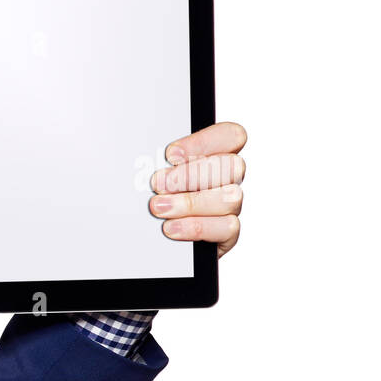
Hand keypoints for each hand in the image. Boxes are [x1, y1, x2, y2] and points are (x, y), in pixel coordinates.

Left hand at [149, 121, 247, 257]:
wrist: (149, 244)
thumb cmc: (153, 202)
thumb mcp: (153, 178)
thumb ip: (157, 164)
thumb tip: (148, 159)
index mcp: (215, 156)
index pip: (231, 136)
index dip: (203, 142)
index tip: (170, 155)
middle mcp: (227, 180)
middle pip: (233, 166)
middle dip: (191, 174)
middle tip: (159, 184)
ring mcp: (230, 206)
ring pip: (230, 198)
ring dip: (190, 202)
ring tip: (159, 208)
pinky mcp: (227, 233)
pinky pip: (227, 227)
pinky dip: (196, 226)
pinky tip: (171, 227)